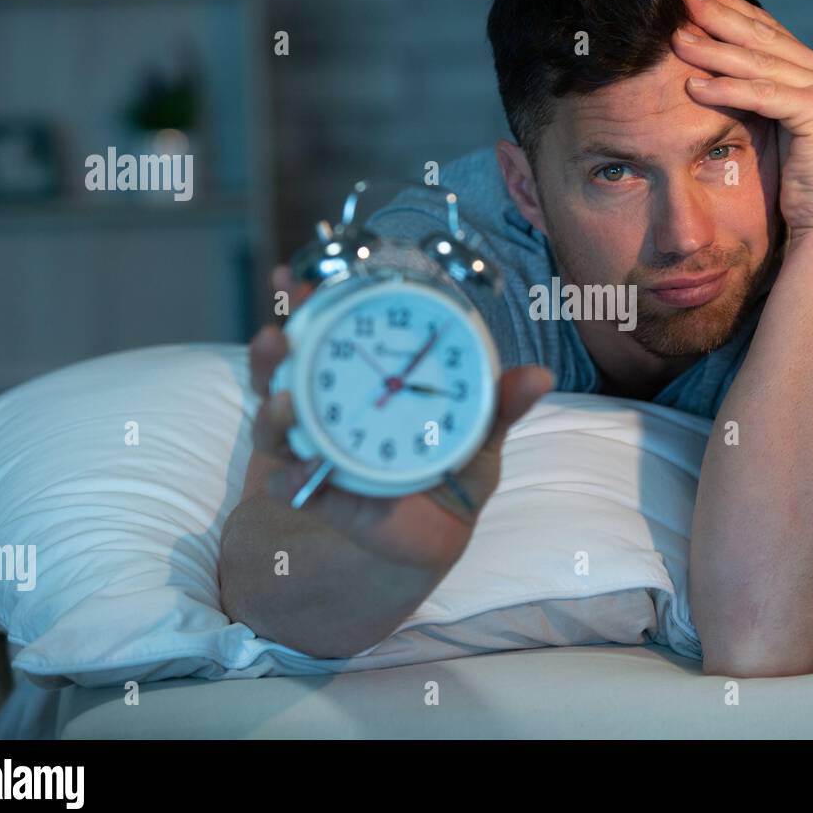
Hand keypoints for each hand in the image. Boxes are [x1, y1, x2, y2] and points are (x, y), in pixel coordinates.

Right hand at [243, 264, 555, 569]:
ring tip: (283, 401)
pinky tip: (297, 472)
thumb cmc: (455, 470)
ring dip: (273, 406)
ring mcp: (314, 445)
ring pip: (276, 417)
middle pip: (288, 366)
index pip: (327, 328)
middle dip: (275, 346)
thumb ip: (500, 404)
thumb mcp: (480, 433)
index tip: (293, 278)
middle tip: (278, 333)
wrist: (437, 534)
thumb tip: (539, 376)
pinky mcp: (312, 491)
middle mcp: (328, 402)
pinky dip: (290, 475)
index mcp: (365, 374)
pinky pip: (288, 479)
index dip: (307, 300)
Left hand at [670, 0, 812, 238]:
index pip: (766, 29)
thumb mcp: (776, 128)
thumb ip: (760, 95)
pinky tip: (693, 86)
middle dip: (718, 12)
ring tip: (676, 39)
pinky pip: (762, 96)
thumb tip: (715, 70)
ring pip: (757, 62)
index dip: (730, 5)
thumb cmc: (798, 185)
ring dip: (713, 49)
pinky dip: (726, 90)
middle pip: (761, 36)